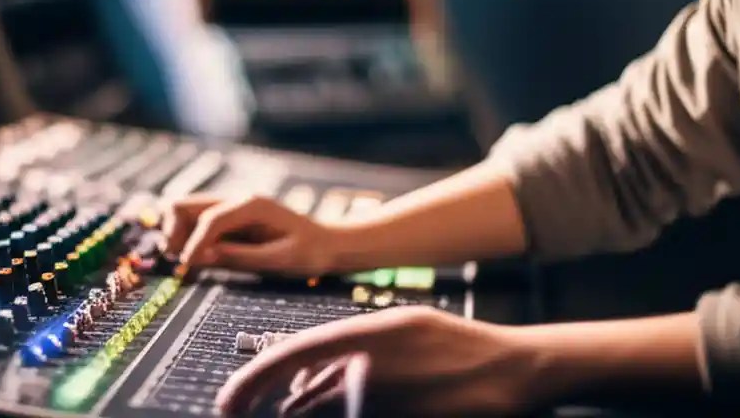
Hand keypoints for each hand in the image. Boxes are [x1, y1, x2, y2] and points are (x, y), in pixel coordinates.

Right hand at [162, 194, 338, 275]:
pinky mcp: (230, 219)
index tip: (185, 267)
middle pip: (187, 204)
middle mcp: (238, 200)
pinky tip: (194, 258)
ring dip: (178, 234)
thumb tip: (202, 257)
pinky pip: (197, 222)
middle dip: (175, 232)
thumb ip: (240, 257)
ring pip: (187, 210)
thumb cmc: (310, 253)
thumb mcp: (280, 260)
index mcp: (253, 206)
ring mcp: (232, 207)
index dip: (194, 243)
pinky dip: (188, 237)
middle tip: (178, 262)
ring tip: (185, 262)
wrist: (328, 243)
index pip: (211, 218)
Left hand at [216, 306, 542, 416]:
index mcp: (364, 334)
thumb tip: (304, 370)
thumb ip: (348, 348)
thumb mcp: (395, 329)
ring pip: (330, 414)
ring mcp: (383, 402)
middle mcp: (368, 370)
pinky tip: (372, 407)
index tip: (228, 402)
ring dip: (325, 412)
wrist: (511, 368)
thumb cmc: (452, 345)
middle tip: (279, 409)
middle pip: (307, 399)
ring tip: (356, 400)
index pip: (289, 357)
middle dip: (295, 405)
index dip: (251, 382)